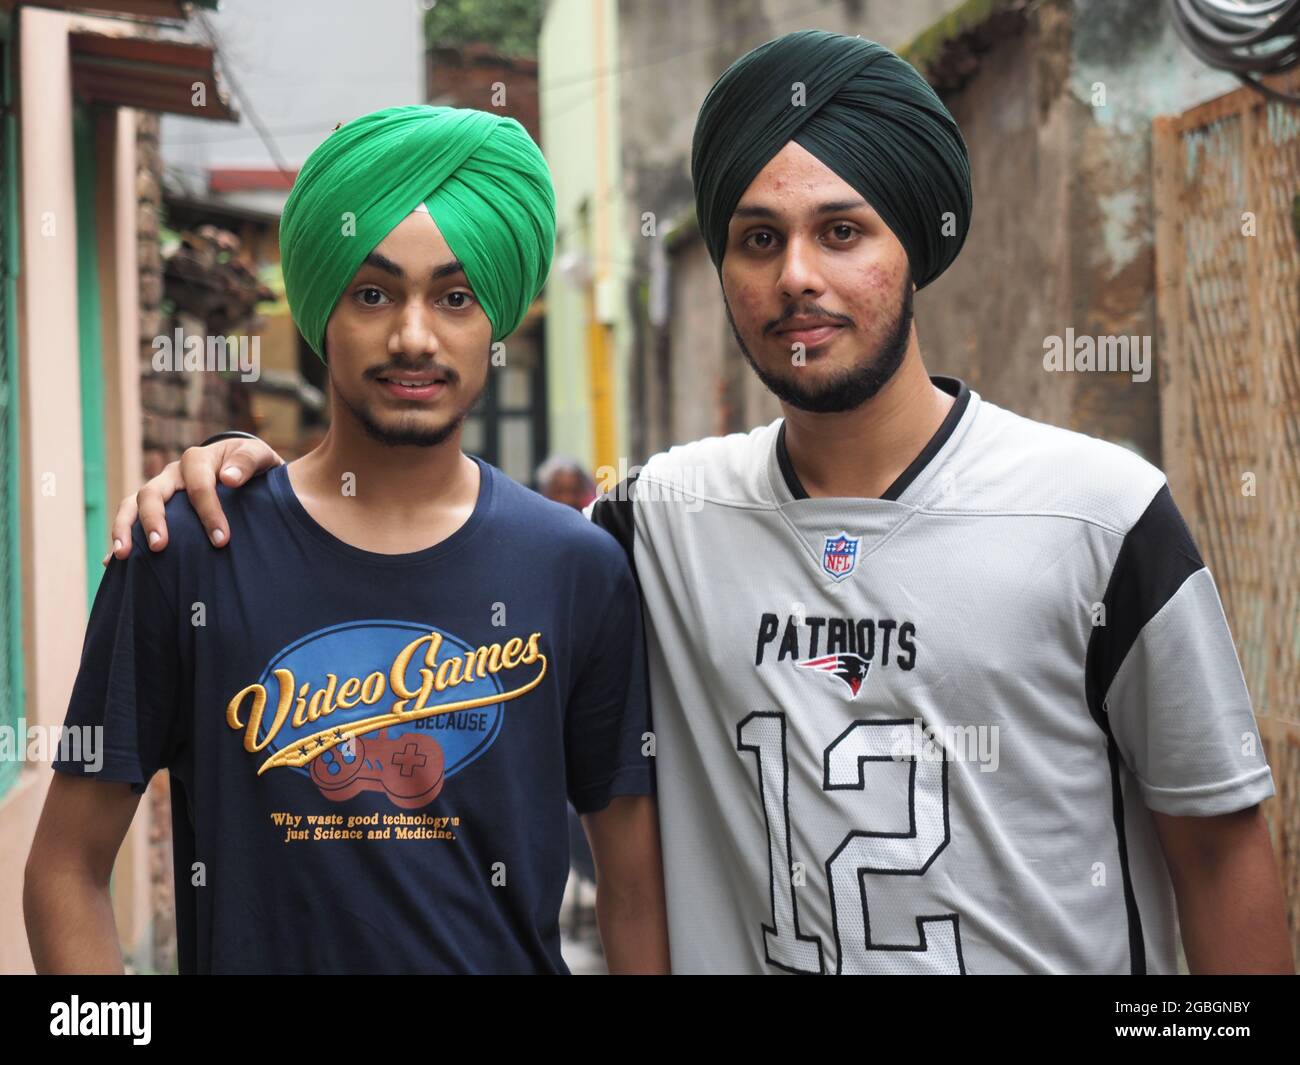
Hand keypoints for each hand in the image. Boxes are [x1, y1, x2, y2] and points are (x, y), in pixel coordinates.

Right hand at [104, 436, 283, 562]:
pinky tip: (112, 562)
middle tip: (159, 547)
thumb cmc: (251, 466)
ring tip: (123, 555)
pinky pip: (130, 520)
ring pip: (133, 504)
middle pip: (153, 492)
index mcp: (197, 460)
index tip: (221, 540)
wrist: (242, 467)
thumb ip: (247, 461)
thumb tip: (229, 478)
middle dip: (154, 520)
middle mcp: (172, 474)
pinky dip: (120, 537)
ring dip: (125, 528)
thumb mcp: (258, 456)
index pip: (198, 485)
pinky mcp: (156, 507)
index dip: (208, 512)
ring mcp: (160, 490)